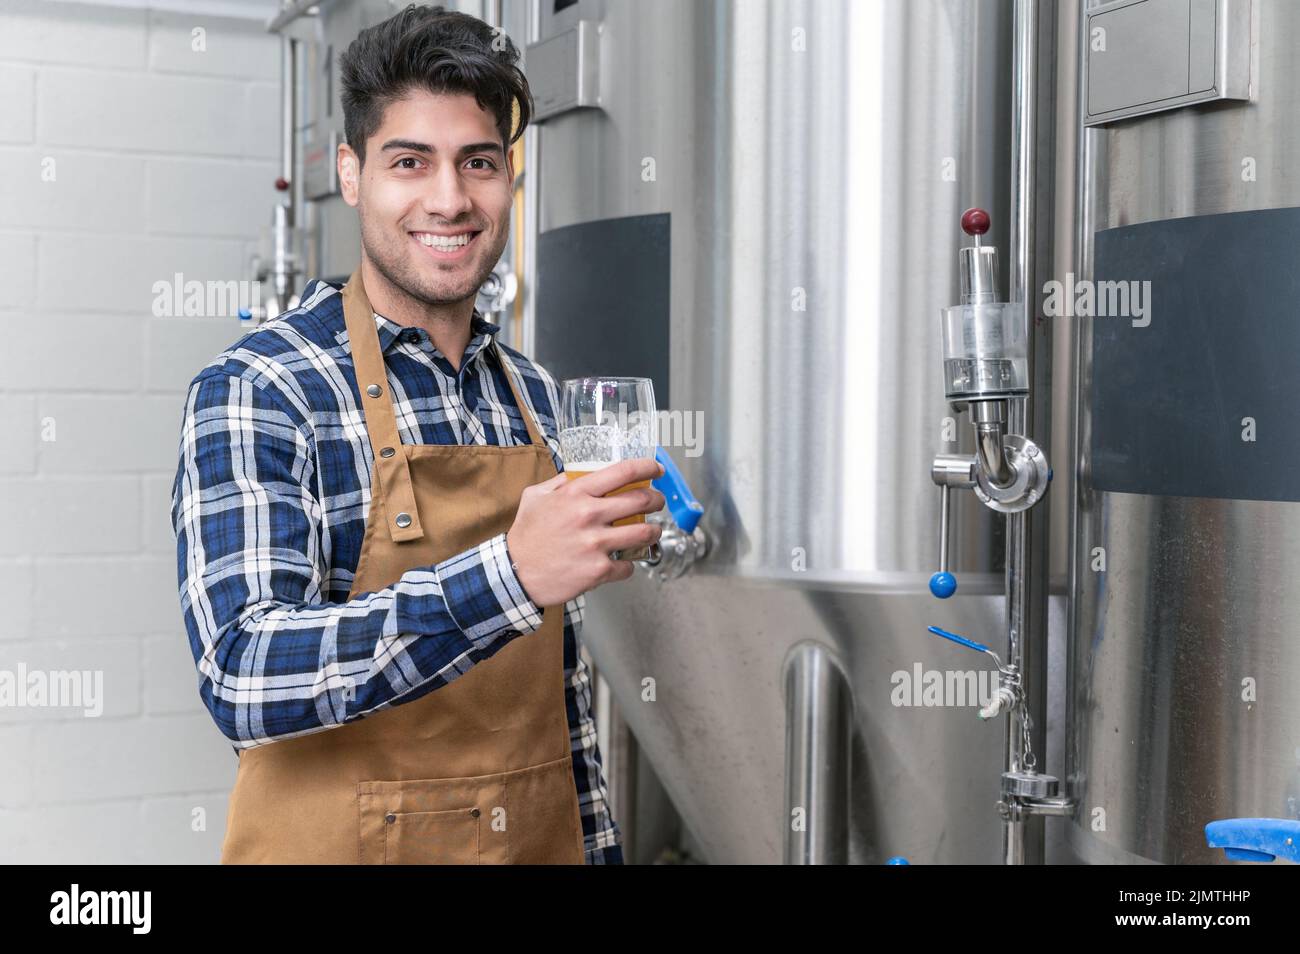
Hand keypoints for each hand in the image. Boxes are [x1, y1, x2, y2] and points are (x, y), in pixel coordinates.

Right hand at [506, 458, 666, 606]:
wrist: (515, 573)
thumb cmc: (525, 535)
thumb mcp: (536, 497)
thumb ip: (560, 483)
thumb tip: (580, 474)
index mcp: (576, 493)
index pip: (624, 472)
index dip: (648, 468)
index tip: (656, 470)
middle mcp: (589, 515)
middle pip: (642, 501)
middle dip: (657, 500)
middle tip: (658, 502)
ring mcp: (596, 544)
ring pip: (645, 533)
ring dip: (653, 532)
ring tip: (651, 532)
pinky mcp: (598, 570)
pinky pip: (629, 565)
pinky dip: (629, 564)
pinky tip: (622, 562)